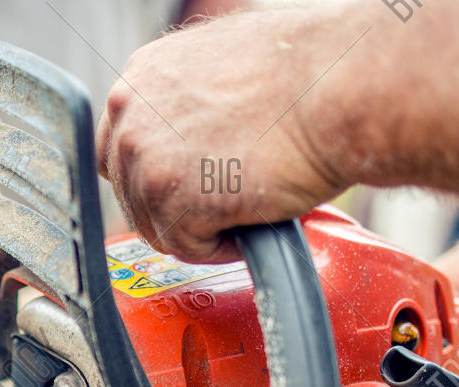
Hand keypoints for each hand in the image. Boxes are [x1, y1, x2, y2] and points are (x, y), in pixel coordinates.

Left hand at [98, 8, 361, 261]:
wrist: (341, 87)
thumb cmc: (307, 73)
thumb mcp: (222, 65)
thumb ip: (185, 100)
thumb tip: (185, 133)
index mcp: (141, 77)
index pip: (116, 148)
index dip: (151, 176)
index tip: (180, 189)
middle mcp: (131, 114)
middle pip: (131, 192)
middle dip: (174, 207)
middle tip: (220, 208)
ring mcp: (146, 159)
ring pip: (156, 224)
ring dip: (198, 229)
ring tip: (244, 211)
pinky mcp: (171, 200)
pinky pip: (186, 247)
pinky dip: (219, 247)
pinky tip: (251, 222)